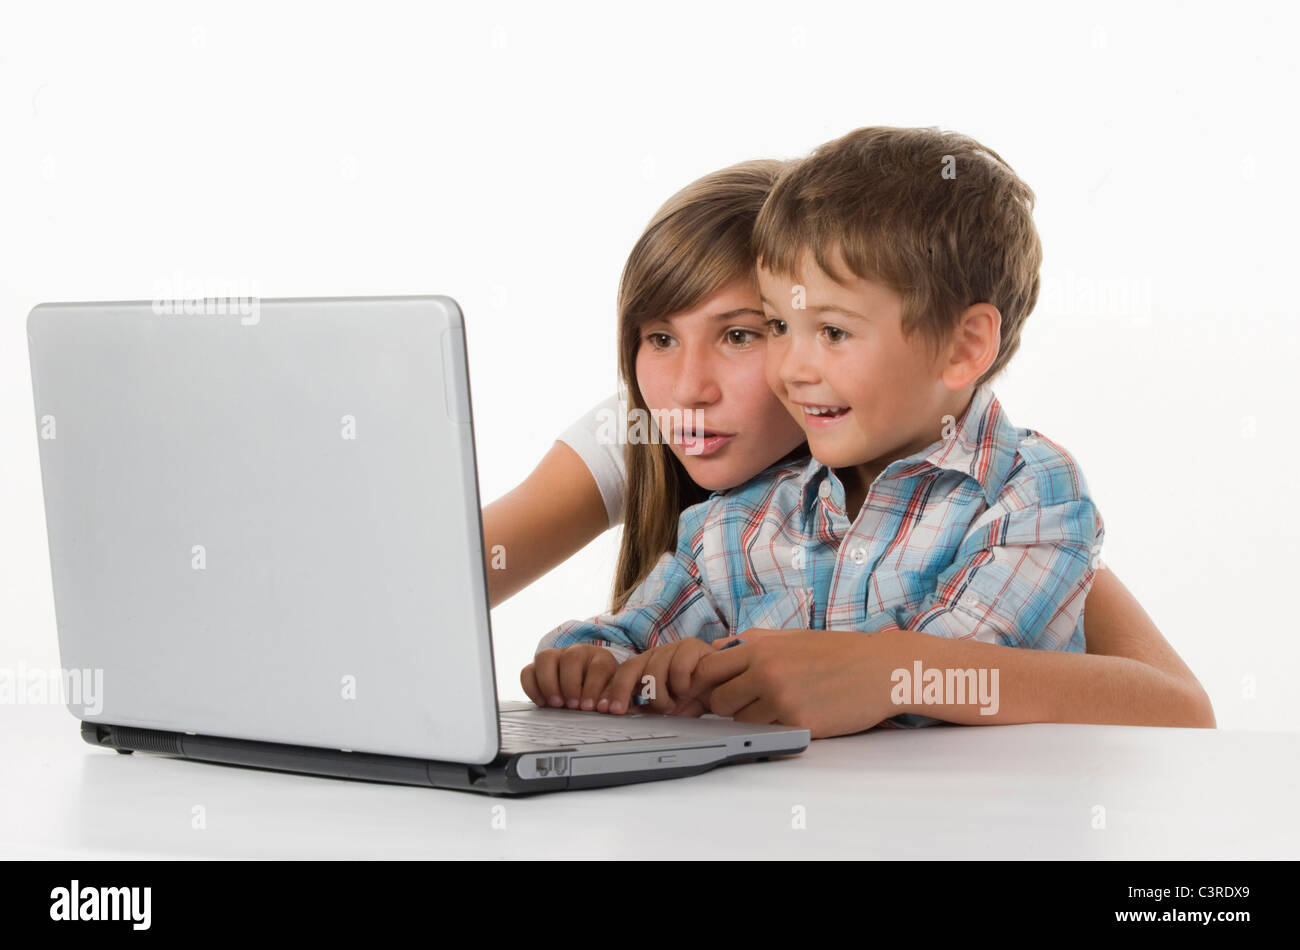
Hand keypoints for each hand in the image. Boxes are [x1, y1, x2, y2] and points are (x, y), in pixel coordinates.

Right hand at [521, 644, 618, 709]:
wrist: (588, 686)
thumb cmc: (602, 691)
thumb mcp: (611, 695)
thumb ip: (608, 700)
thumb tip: (604, 708)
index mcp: (600, 658)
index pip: (598, 667)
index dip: (593, 688)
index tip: (589, 707)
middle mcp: (577, 652)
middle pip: (571, 657)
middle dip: (570, 684)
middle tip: (572, 706)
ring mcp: (556, 657)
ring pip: (545, 658)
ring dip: (549, 683)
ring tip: (556, 704)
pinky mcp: (538, 667)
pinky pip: (527, 671)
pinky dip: (531, 687)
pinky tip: (542, 703)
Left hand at [598, 638, 728, 715]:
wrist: (725, 687)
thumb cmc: (695, 697)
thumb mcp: (665, 707)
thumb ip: (644, 708)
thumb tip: (620, 714)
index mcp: (647, 666)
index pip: (621, 673)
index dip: (612, 691)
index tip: (604, 710)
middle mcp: (657, 654)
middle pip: (630, 667)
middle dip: (621, 690)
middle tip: (620, 710)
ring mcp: (674, 648)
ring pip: (653, 670)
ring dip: (660, 695)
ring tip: (672, 704)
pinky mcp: (693, 646)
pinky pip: (679, 665)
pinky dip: (681, 683)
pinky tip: (687, 690)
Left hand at [681, 628, 905, 737]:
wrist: (881, 670)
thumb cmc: (839, 652)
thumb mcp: (792, 636)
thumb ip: (753, 641)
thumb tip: (718, 648)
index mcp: (761, 649)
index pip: (708, 669)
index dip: (707, 681)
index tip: (715, 687)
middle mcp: (766, 673)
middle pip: (719, 700)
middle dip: (728, 704)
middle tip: (749, 701)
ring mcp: (782, 700)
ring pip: (741, 722)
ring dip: (752, 719)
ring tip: (779, 706)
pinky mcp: (798, 725)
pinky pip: (769, 734)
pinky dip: (776, 729)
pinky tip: (797, 715)